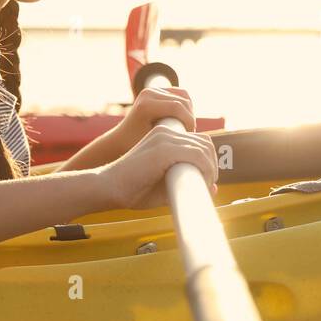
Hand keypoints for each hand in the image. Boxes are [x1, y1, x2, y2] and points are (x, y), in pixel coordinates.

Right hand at [97, 125, 218, 210]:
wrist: (107, 188)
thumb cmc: (132, 188)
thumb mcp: (164, 184)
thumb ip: (186, 182)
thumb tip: (213, 189)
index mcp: (163, 135)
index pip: (198, 140)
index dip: (207, 159)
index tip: (206, 178)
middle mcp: (165, 132)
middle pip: (204, 142)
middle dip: (212, 163)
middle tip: (208, 183)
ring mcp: (163, 138)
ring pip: (203, 148)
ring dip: (210, 168)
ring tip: (205, 186)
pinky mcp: (163, 149)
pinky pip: (196, 156)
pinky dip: (205, 170)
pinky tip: (202, 183)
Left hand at [113, 86, 196, 149]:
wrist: (121, 139)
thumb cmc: (136, 147)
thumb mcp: (153, 145)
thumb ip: (171, 139)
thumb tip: (195, 142)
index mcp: (145, 106)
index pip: (177, 107)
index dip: (189, 121)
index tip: (191, 136)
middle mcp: (148, 93)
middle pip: (183, 100)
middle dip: (190, 117)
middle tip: (190, 134)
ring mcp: (152, 89)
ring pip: (184, 96)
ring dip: (189, 111)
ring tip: (187, 128)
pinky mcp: (157, 90)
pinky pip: (180, 94)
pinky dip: (186, 106)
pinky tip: (184, 120)